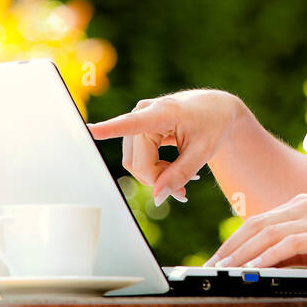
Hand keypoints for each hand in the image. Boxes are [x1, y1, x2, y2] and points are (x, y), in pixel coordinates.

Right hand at [87, 89, 246, 205]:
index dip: (109, 129)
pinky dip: (153, 171)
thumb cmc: (212, 125)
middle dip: (157, 180)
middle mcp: (144, 112)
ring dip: (155, 177)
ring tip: (182, 182)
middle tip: (183, 193)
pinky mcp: (138, 128)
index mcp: (162, 112)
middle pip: (137, 161)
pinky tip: (172, 173)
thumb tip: (157, 197)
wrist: (217, 109)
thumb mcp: (203, 152)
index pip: (131, 124)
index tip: (89, 130)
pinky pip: (137, 158)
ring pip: (134, 163)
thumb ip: (181, 174)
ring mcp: (138, 120)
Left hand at [203, 193, 306, 272]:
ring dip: (243, 253)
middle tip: (210, 268)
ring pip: (268, 232)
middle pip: (256, 224)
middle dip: (230, 248)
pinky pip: (290, 243)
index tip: (215, 262)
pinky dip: (268, 256)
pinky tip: (254, 268)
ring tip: (225, 270)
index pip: (256, 222)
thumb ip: (291, 254)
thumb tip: (258, 269)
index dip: (232, 242)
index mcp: (299, 206)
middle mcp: (304, 205)